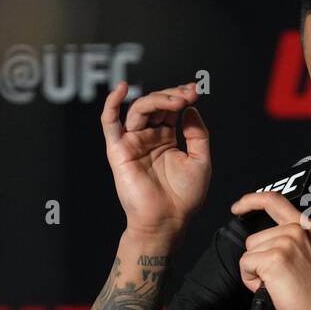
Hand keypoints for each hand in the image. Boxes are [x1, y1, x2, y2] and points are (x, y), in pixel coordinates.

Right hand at [101, 81, 210, 238]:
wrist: (167, 220)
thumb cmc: (184, 197)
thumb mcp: (201, 161)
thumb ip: (198, 134)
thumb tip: (190, 108)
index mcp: (166, 139)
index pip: (170, 109)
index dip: (182, 96)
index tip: (196, 91)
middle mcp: (148, 138)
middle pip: (155, 105)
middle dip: (173, 95)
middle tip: (189, 94)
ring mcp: (132, 142)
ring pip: (139, 109)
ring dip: (158, 99)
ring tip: (177, 101)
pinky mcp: (118, 150)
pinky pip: (109, 123)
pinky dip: (112, 104)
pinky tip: (122, 89)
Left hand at [230, 192, 310, 309]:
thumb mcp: (306, 253)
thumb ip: (288, 240)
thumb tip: (262, 242)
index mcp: (305, 226)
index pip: (274, 200)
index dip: (251, 200)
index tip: (239, 207)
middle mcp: (296, 230)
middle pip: (254, 238)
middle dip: (258, 259)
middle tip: (278, 276)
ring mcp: (285, 243)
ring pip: (249, 252)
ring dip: (256, 271)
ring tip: (278, 282)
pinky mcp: (274, 258)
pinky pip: (246, 265)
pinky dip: (251, 280)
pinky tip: (271, 286)